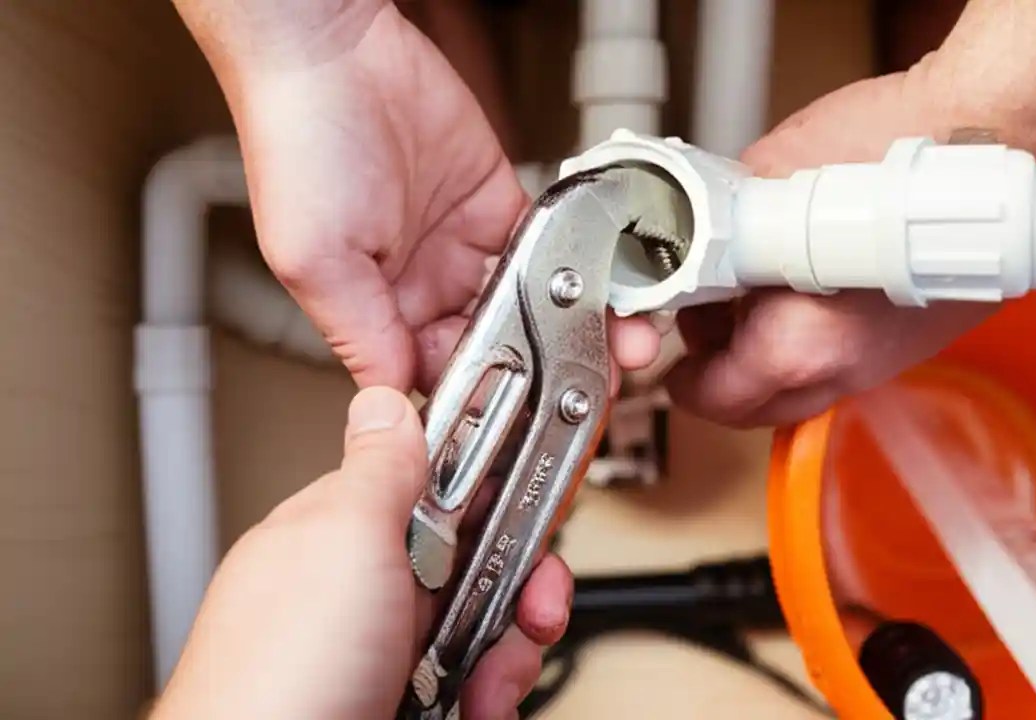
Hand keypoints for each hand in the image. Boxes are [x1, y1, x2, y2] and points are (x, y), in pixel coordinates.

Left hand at [152, 387, 562, 719]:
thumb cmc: (273, 681)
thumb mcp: (342, 543)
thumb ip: (380, 468)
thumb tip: (388, 402)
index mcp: (346, 531)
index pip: (445, 481)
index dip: (505, 488)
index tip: (547, 497)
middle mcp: (367, 591)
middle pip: (483, 560)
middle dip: (519, 587)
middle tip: (523, 608)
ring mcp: (384, 654)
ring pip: (489, 631)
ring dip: (506, 657)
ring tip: (480, 686)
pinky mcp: (405, 703)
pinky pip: (477, 688)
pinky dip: (489, 702)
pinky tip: (470, 710)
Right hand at [175, 0, 657, 391]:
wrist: (333, 51)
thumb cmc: (299, 142)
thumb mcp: (316, 261)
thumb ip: (362, 333)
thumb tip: (393, 399)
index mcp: (377, 310)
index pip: (440, 377)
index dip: (487, 403)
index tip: (536, 422)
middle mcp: (422, 284)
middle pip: (498, 346)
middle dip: (551, 370)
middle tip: (600, 387)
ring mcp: (463, 245)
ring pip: (531, 301)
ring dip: (577, 324)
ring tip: (618, 343)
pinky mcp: (495, 201)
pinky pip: (546, 241)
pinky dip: (578, 263)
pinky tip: (604, 286)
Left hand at [665, 0, 1035, 427]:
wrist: (986, 138)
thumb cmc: (890, 150)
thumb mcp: (766, 180)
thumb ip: (720, 228)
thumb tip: (698, 238)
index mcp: (797, 345)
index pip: (709, 396)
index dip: (677, 373)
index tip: (669, 357)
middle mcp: (842, 369)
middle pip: (751, 411)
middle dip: (718, 376)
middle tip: (704, 329)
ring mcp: (880, 364)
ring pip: (795, 395)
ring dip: (762, 365)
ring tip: (754, 301)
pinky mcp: (907, 346)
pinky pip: (836, 369)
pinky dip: (807, 348)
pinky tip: (805, 295)